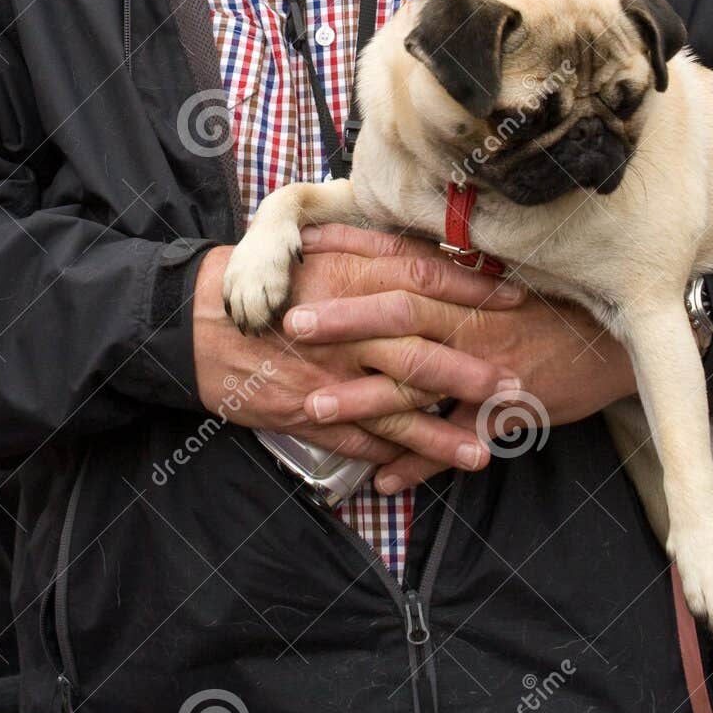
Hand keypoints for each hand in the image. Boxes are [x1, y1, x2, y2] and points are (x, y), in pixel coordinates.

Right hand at [192, 229, 525, 472]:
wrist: (197, 323)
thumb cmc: (260, 277)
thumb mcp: (312, 244)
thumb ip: (368, 246)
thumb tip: (422, 246)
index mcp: (349, 280)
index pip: (424, 281)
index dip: (473, 290)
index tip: (514, 299)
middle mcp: (346, 332)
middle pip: (419, 353)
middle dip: (469, 372)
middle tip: (514, 383)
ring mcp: (327, 379)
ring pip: (394, 412)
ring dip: (441, 435)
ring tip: (483, 452)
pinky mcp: (306, 416)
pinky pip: (357, 441)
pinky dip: (390, 457)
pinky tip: (422, 468)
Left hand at [295, 228, 634, 489]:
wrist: (617, 345)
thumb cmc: (556, 308)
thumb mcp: (503, 282)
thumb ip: (452, 278)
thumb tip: (398, 264)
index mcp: (469, 286)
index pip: (403, 263)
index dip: (355, 256)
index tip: (306, 252)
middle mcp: (474, 321)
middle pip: (399, 314)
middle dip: (343, 320)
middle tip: (290, 324)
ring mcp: (488, 369)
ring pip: (418, 382)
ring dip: (363, 399)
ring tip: (311, 409)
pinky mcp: (506, 413)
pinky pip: (455, 441)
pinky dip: (420, 463)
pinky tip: (382, 480)